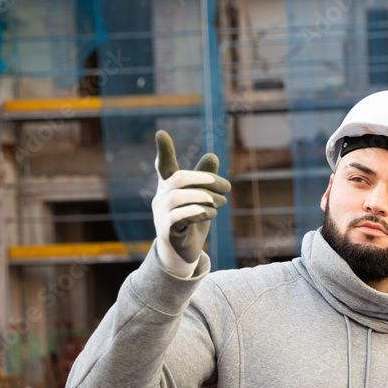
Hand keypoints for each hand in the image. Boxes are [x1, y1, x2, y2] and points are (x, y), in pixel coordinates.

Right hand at [152, 130, 230, 276]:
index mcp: (169, 188)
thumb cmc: (192, 222)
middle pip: (176, 178)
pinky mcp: (166, 232)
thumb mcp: (201, 199)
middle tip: (227, 187)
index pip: (163, 167)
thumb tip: (213, 155)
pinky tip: (211, 213)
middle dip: (204, 178)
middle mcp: (161, 198)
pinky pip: (180, 216)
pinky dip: (199, 212)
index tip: (161, 133)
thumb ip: (205, 180)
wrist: (182, 254)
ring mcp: (161, 215)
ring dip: (205, 197)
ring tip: (221, 202)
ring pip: (178, 197)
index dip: (163, 151)